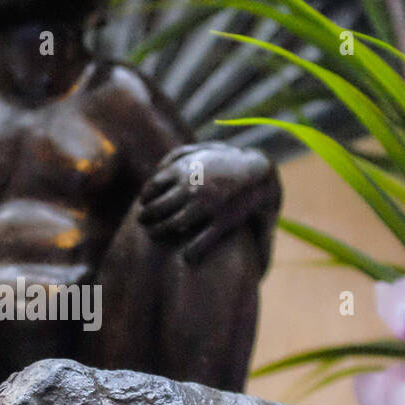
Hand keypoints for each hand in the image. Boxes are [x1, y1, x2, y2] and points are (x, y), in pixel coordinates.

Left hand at [138, 143, 279, 266]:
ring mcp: (206, 205)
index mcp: (184, 170)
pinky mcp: (223, 221)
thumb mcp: (203, 148)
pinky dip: (191, 253)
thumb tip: (158, 169)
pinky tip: (187, 256)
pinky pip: (200, 242)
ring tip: (156, 235)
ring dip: (159, 232)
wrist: (260, 171)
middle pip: (157, 209)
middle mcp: (191, 188)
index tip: (145, 205)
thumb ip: (178, 156)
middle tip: (145, 224)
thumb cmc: (228, 160)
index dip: (145, 199)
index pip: (151, 188)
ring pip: (172, 225)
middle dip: (147, 218)